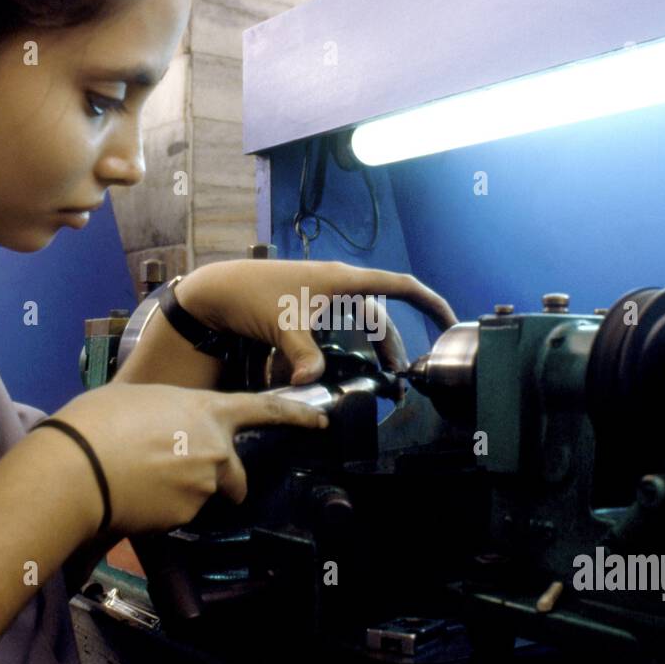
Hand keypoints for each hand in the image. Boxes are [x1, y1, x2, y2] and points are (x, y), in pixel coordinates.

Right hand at [51, 381, 326, 541]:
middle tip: (181, 477)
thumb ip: (167, 413)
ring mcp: (203, 486)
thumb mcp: (138, 399)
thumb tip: (162, 424)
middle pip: (235, 474)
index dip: (295, 416)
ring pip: (203, 496)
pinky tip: (134, 499)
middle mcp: (216, 450)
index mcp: (207, 411)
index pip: (264, 410)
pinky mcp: (185, 517)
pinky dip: (163, 512)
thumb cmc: (98, 422)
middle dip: (221, 483)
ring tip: (140, 481)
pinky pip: (180, 517)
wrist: (77, 467)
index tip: (320, 422)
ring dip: (183, 495)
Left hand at [174, 260, 458, 383]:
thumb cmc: (249, 294)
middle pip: (378, 316)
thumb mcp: (281, 325)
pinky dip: (344, 350)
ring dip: (371, 350)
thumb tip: (312, 382)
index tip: (448, 321)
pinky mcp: (307, 312)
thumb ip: (302, 354)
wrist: (216, 291)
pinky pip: (336, 332)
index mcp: (341, 280)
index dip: (428, 302)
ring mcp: (322, 299)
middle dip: (393, 345)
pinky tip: (340, 370)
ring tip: (380, 377)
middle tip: (399, 378)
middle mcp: (337, 287)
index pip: (398, 286)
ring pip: (358, 326)